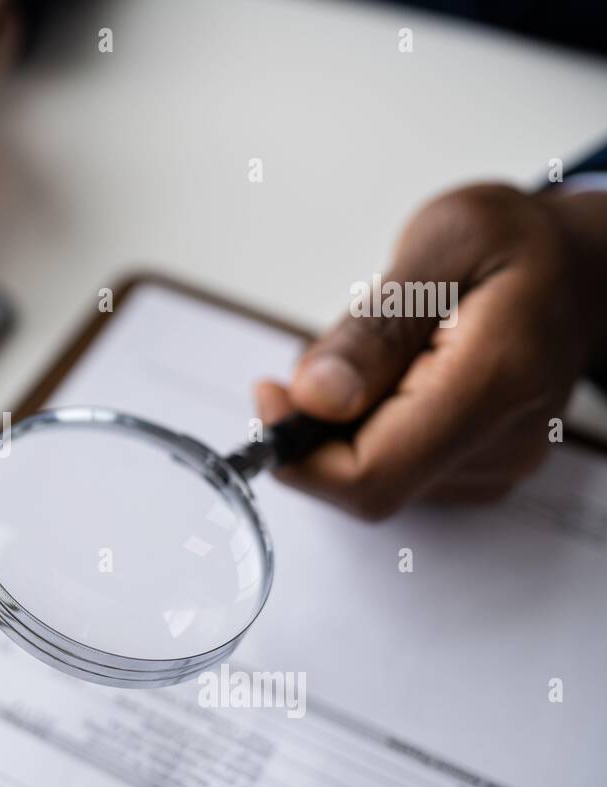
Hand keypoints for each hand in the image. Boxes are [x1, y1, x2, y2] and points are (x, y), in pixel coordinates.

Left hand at [256, 183, 606, 518]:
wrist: (576, 266)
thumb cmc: (515, 244)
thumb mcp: (443, 242)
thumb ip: (375, 326)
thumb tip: (316, 397)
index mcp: (494, 382)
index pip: (372, 477)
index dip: (300, 454)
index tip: (272, 393)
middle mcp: (501, 443)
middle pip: (365, 481)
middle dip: (322, 424)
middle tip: (334, 350)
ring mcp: (494, 466)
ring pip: (373, 474)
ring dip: (345, 420)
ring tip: (382, 350)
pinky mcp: (478, 472)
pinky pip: (393, 467)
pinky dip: (369, 425)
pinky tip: (396, 375)